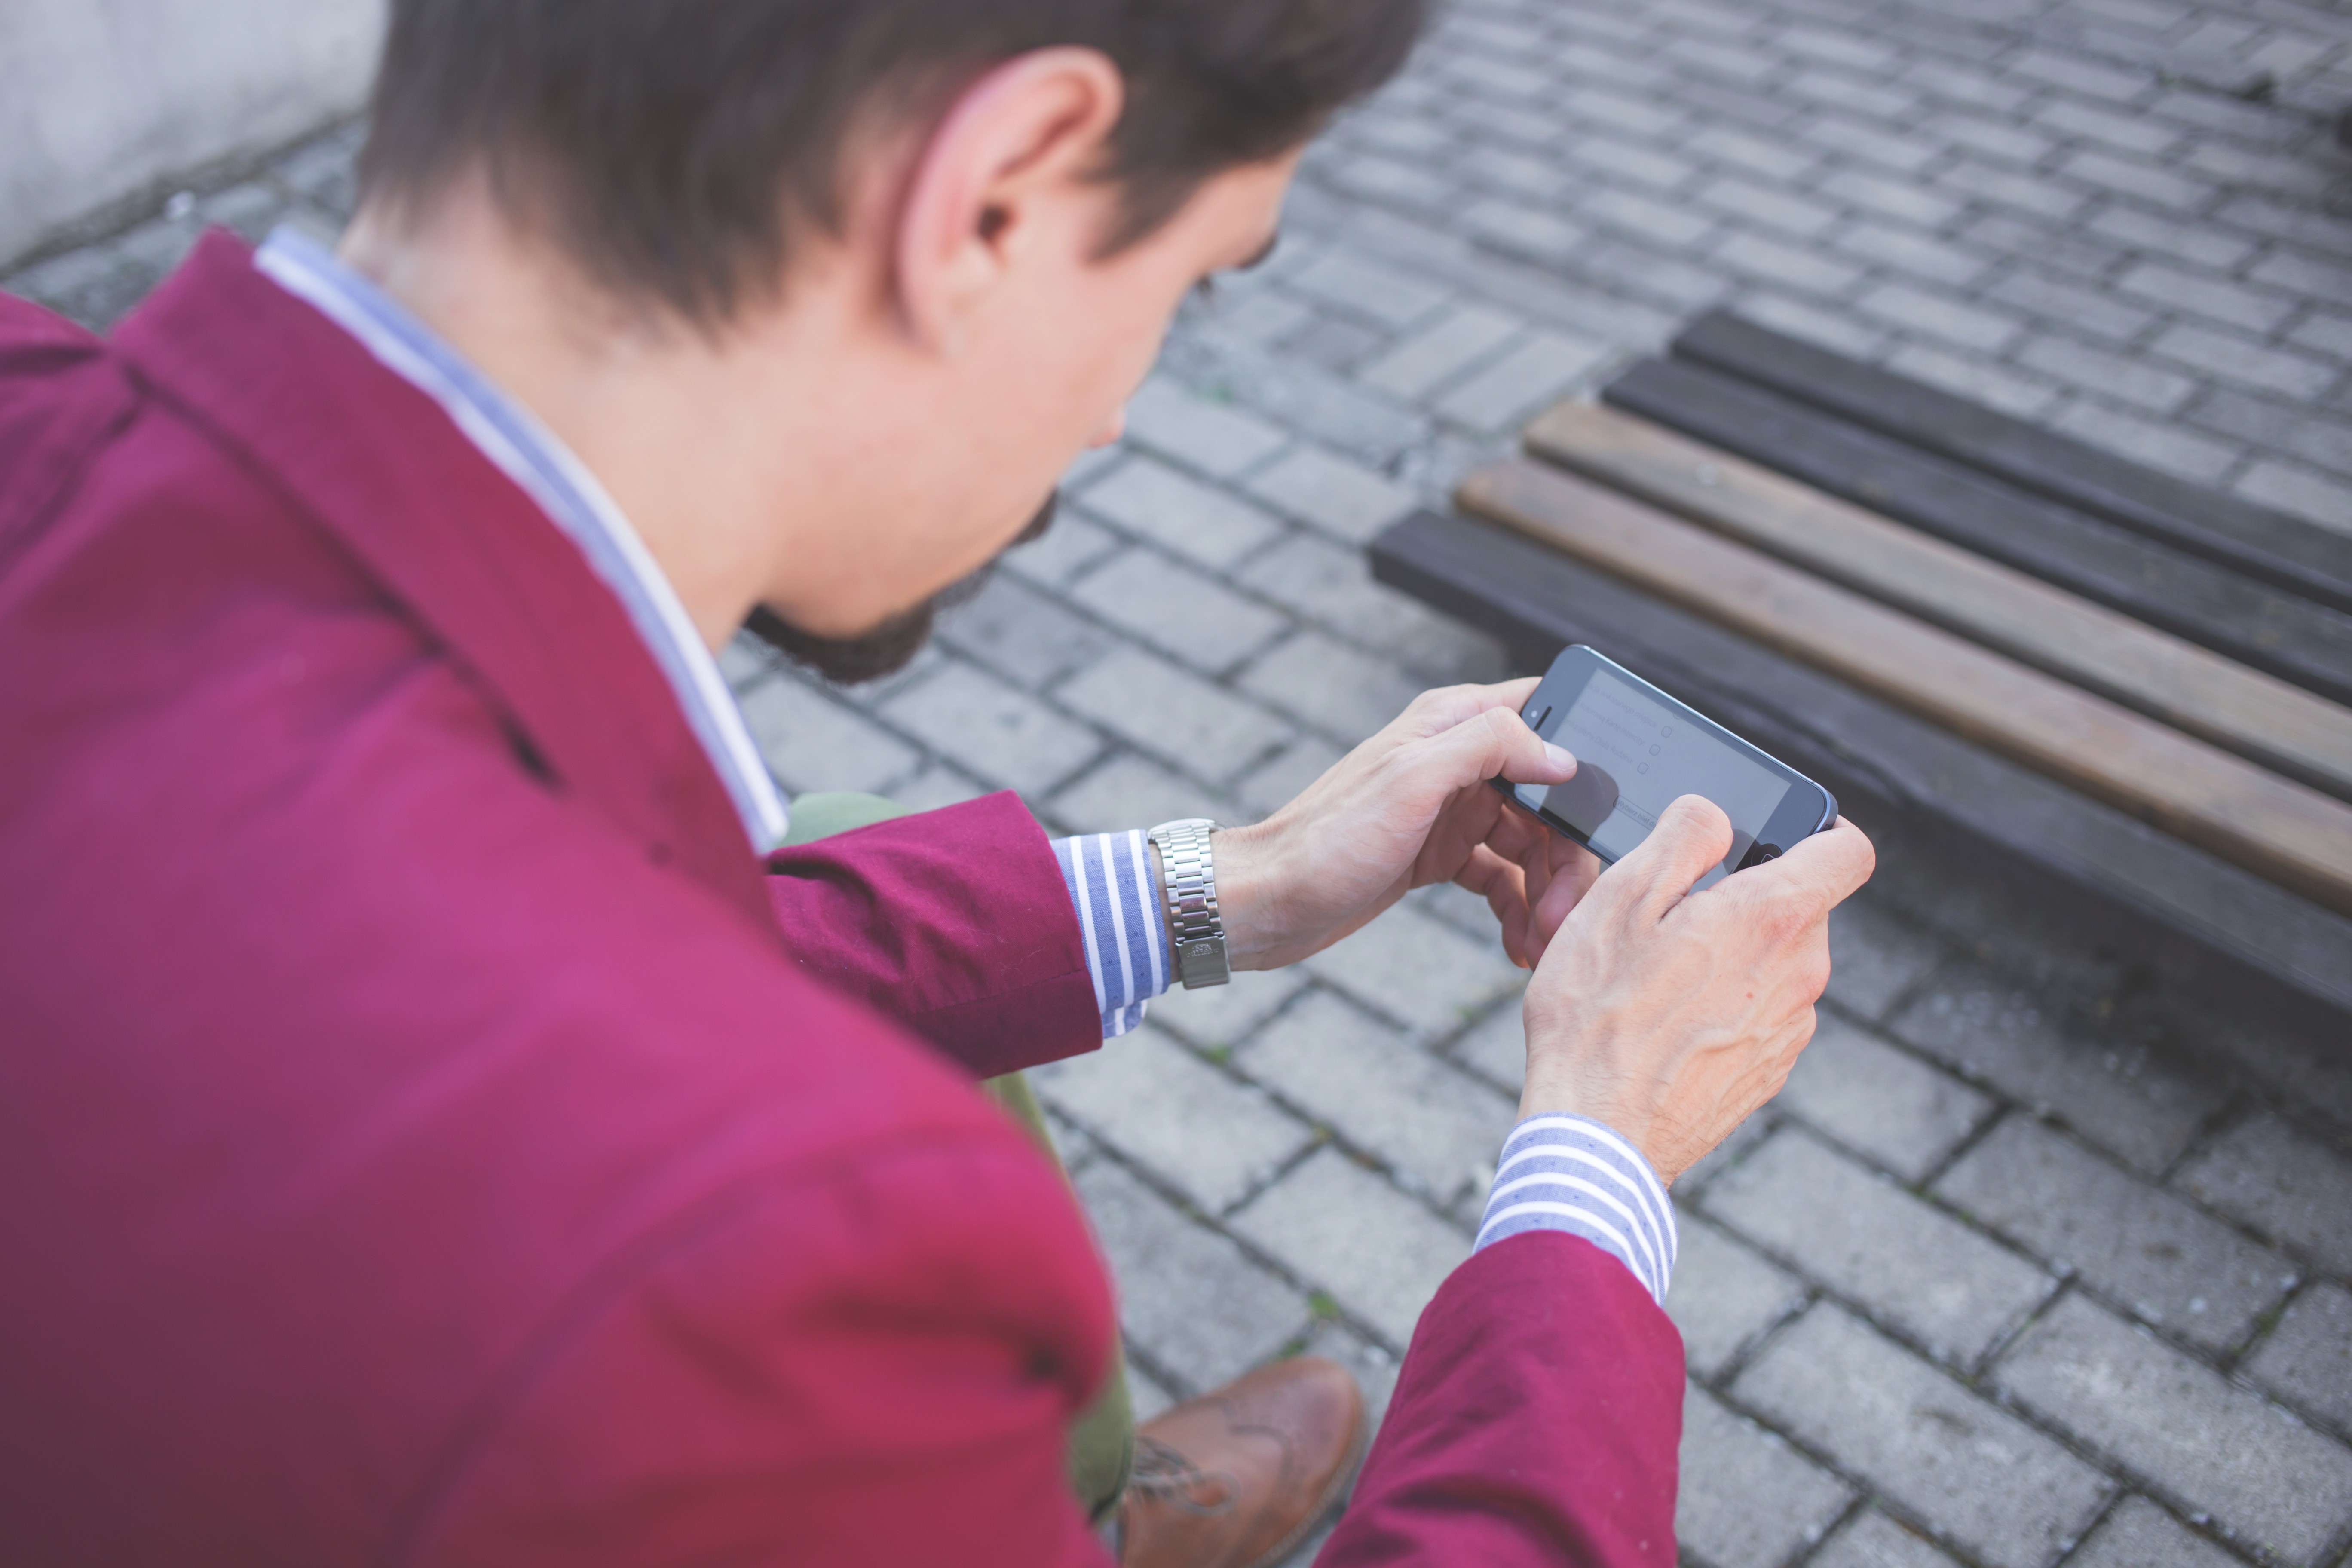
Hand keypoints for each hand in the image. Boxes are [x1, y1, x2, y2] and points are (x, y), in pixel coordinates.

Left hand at [1210, 679, 1604, 971]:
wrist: (1269, 903)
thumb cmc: (1327, 840)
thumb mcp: (1411, 781)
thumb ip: (1488, 746)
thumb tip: (1561, 753)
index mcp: (1451, 723)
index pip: (1545, 714)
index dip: (1583, 758)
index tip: (1600, 815)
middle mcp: (1456, 761)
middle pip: (1548, 798)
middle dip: (1566, 856)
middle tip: (1566, 914)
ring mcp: (1449, 811)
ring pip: (1530, 843)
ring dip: (1546, 893)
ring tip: (1542, 941)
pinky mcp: (1439, 855)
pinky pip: (1501, 878)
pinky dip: (1517, 909)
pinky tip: (1520, 945)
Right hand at [1519, 795, 1874, 1184]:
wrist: (1597, 1134)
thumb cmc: (1598, 1017)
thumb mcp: (1620, 899)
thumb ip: (1682, 837)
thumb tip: (1715, 814)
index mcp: (1772, 917)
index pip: (1849, 851)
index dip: (1819, 831)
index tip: (1775, 839)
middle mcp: (1801, 972)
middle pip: (1799, 907)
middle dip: (1744, 900)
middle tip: (1670, 920)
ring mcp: (1791, 1028)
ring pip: (1776, 962)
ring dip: (1730, 957)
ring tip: (1657, 980)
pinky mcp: (1770, 1071)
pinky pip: (1760, 1013)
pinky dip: (1724, 1007)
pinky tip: (1666, 1025)